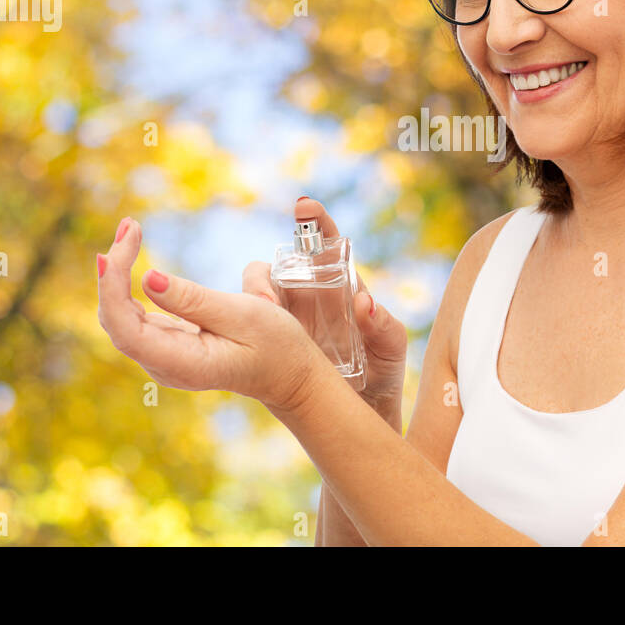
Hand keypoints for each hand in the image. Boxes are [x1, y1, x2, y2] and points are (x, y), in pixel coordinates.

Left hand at [96, 216, 322, 414]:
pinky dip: (130, 283)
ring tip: (129, 231)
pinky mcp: (169, 345)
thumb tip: (147, 278)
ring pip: (122, 315)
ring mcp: (163, 357)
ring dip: (120, 272)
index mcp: (181, 362)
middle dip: (114, 269)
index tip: (123, 244)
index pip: (124, 327)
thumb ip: (193, 300)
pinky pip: (137, 314)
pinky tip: (130, 256)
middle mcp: (163, 364)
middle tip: (129, 224)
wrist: (289, 373)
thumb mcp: (243, 314)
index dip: (112, 285)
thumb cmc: (275, 345)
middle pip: (117, 318)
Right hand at [242, 197, 408, 415]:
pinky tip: (234, 327)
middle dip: (274, 265)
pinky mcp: (266, 345)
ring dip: (256, 294)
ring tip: (264, 308)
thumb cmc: (381, 377)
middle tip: (274, 281)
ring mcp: (284, 323)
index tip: (306, 206)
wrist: (362, 418)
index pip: (326, 248)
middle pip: (282, 267)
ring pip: (258, 293)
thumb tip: (366, 303)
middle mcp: (308, 300)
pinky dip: (236, 321)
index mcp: (339, 290)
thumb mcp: (391, 352)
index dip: (316, 223)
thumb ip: (385, 329)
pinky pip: (244, 327)